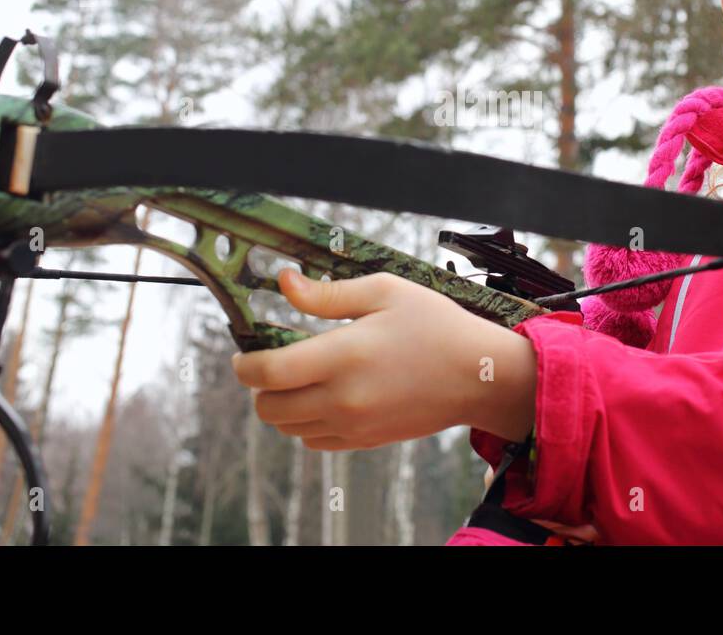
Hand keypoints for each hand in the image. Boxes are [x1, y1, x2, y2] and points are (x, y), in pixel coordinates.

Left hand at [232, 269, 537, 450]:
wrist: (478, 375)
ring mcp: (353, 424)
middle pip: (268, 408)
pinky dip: (307, 422)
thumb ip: (328, 293)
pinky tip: (325, 395)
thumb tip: (284, 282)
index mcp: (343, 356)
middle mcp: (342, 398)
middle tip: (274, 360)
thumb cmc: (434, 324)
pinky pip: (314, 440)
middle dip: (260, 385)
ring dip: (282, 404)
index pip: (267, 372)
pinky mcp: (365, 440)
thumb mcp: (384, 292)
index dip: (245, 363)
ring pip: (288, 427)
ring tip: (301, 376)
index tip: (245, 351)